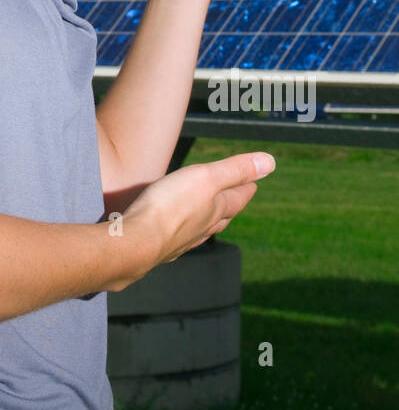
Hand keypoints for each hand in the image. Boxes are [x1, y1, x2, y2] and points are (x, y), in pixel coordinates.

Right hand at [108, 150, 275, 290]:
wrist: (139, 241)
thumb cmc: (170, 206)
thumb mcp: (206, 177)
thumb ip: (236, 169)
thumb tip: (270, 162)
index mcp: (216, 210)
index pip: (237, 197)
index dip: (247, 186)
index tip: (254, 182)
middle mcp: (203, 227)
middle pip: (223, 216)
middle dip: (231, 205)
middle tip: (237, 198)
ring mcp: (184, 240)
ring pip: (203, 229)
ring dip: (211, 222)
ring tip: (212, 218)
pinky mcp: (164, 247)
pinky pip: (181, 239)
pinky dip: (187, 234)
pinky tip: (180, 236)